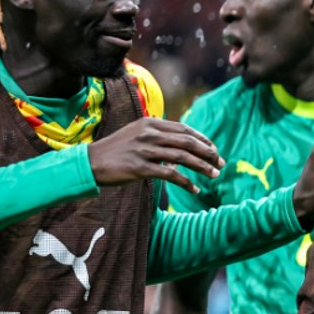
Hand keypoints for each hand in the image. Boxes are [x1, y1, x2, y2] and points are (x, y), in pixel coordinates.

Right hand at [88, 117, 222, 193]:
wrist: (91, 162)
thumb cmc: (117, 151)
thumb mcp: (137, 135)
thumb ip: (158, 136)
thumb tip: (183, 146)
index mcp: (150, 123)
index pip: (184, 129)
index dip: (203, 140)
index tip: (215, 150)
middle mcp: (149, 134)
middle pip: (188, 142)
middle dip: (209, 153)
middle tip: (222, 163)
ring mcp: (145, 150)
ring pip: (183, 158)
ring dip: (203, 167)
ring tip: (215, 175)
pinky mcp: (141, 167)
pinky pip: (171, 175)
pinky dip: (187, 183)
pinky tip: (196, 189)